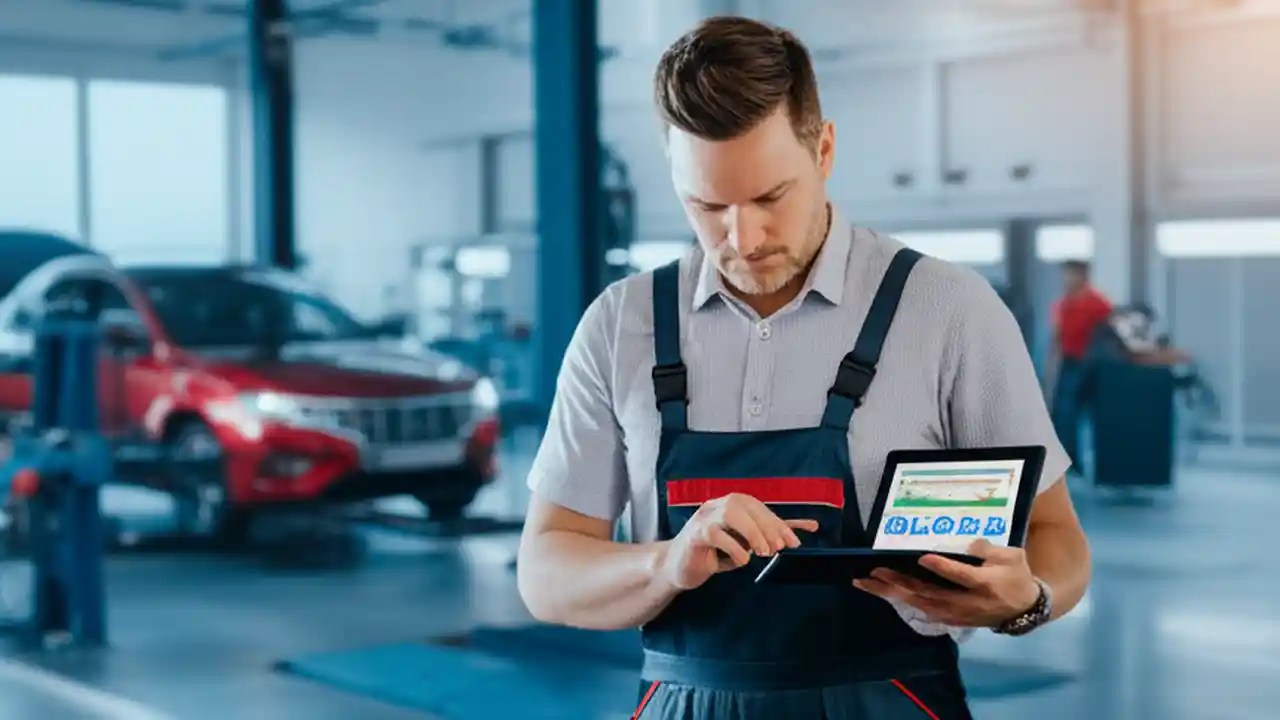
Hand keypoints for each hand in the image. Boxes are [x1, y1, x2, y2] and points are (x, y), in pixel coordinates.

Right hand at [657, 493, 818, 590]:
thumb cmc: (711, 554)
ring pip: (732, 514)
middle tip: (779, 548)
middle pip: (746, 505)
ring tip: (764, 552)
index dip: (778, 522)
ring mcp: (703, 517)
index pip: (757, 507)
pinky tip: (741, 560)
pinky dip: (733, 548)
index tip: (794, 542)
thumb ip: (770, 534)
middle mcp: (716, 505)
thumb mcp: (744, 543)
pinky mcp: (694, 534)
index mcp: (730, 505)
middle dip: (767, 526)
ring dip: (753, 533)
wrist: (675, 568)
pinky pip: (716, 534)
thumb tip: (809, 527)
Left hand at [852, 539, 1040, 627]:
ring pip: (920, 604)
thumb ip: (987, 548)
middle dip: (900, 582)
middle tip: (875, 570)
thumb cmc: (1016, 576)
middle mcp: (966, 601)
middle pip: (929, 593)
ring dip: (892, 594)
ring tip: (867, 582)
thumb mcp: (1011, 556)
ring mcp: (956, 613)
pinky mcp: (951, 619)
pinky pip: (922, 610)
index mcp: (984, 583)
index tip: (922, 557)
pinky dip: (901, 601)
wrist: (1025, 609)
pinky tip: (882, 592)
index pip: (959, 575)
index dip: (942, 567)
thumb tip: (964, 543)